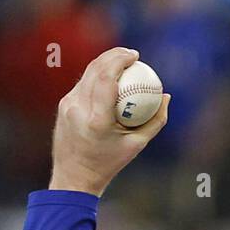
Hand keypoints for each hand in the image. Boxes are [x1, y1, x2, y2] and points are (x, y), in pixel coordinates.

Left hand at [48, 48, 169, 196]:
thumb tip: (166, 96)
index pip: (106, 80)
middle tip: (131, 53)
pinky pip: (82, 84)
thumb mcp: (137, 144)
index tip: (135, 56)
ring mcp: (67, 106)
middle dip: (113, 55)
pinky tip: (109, 75)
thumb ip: (155, 120)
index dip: (119, 61)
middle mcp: (78, 109)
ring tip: (121, 59)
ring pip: (86, 74)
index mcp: (97, 121)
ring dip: (104, 62)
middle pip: (95, 70)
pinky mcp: (63, 105)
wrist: (75, 175)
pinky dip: (97, 76)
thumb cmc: (110, 162)